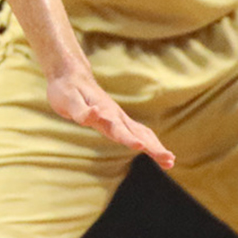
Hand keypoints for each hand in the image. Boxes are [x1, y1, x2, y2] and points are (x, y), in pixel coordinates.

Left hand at [46, 68, 175, 169]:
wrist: (72, 76)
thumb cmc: (67, 90)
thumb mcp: (68, 101)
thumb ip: (81, 111)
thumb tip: (96, 113)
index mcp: (105, 112)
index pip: (118, 129)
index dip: (127, 138)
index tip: (140, 147)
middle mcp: (116, 115)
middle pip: (138, 133)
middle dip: (153, 147)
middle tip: (169, 160)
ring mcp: (119, 117)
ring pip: (142, 133)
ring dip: (156, 146)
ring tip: (170, 161)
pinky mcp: (118, 119)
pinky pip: (138, 132)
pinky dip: (150, 142)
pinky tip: (158, 152)